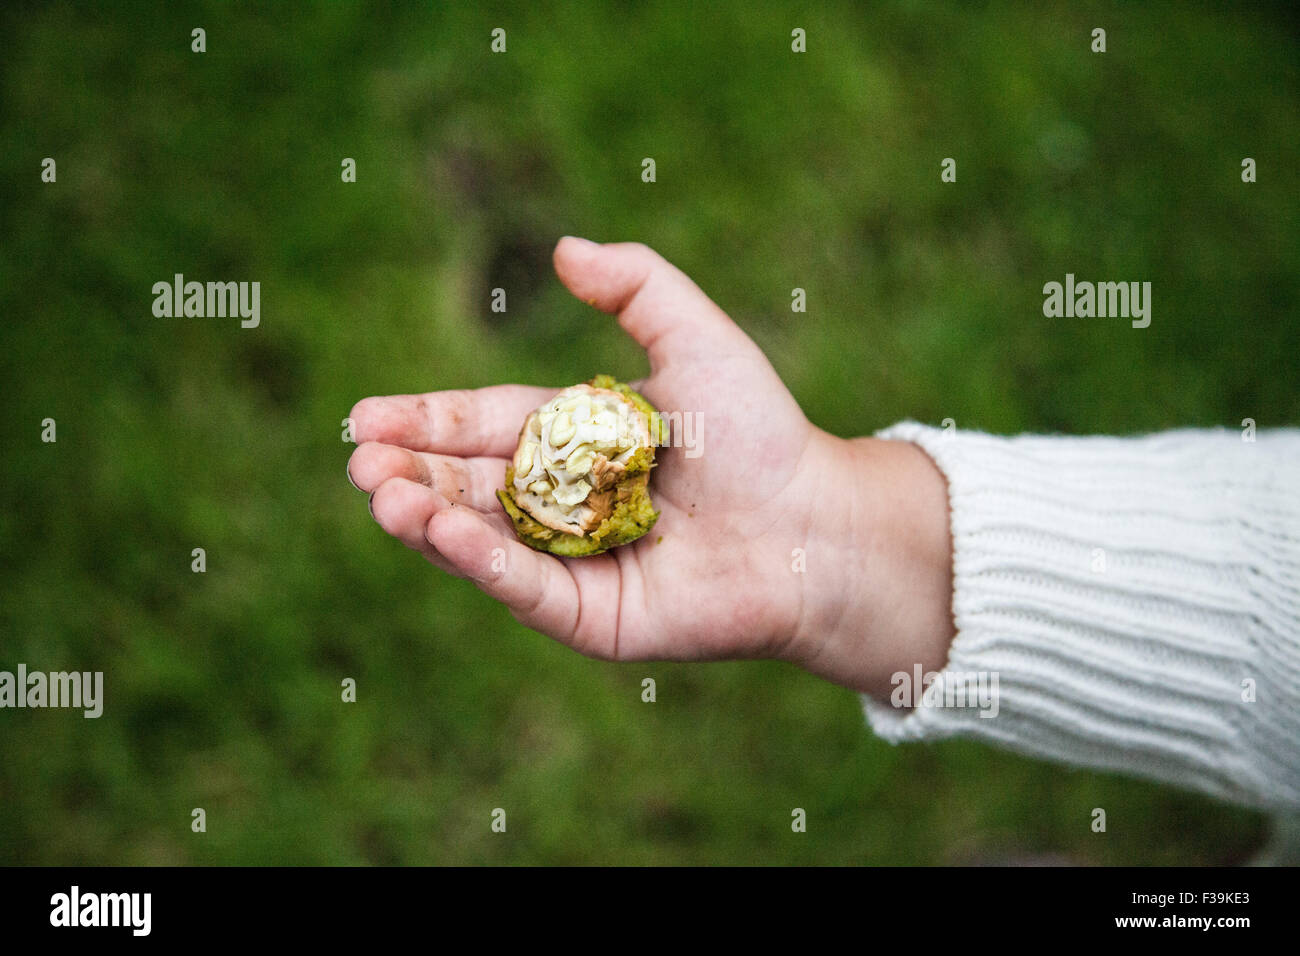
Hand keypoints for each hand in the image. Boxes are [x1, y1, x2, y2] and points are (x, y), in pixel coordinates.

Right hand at [347, 238, 954, 696]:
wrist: (814, 524)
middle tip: (359, 461)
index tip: (366, 415)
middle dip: (410, 472)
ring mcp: (572, 564)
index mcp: (574, 441)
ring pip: (481, 540)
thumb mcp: (697, 339)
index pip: (484, 426)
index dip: (426, 419)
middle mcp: (563, 504)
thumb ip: (637, 287)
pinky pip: (524, 587)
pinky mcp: (591, 617)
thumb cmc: (762, 433)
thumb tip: (561, 249)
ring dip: (426, 517)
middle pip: (468, 486)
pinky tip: (439, 529)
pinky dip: (478, 561)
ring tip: (380, 492)